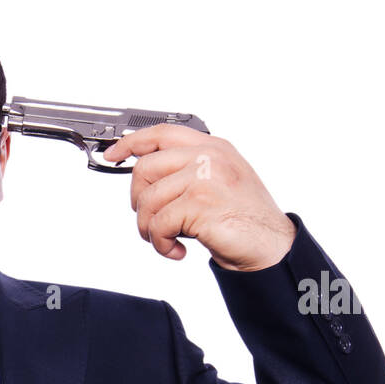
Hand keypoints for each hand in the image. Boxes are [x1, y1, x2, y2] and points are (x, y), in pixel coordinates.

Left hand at [104, 125, 296, 271]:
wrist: (271, 245)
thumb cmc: (246, 218)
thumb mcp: (219, 181)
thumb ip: (188, 169)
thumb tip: (146, 171)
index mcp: (212, 147)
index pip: (161, 133)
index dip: (131, 143)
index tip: (113, 155)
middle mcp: (208, 157)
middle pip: (144, 170)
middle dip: (139, 202)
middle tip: (152, 222)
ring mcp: (205, 177)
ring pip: (148, 201)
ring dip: (150, 230)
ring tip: (168, 240)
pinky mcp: (199, 203)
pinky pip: (158, 224)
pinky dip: (161, 244)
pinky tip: (177, 250)